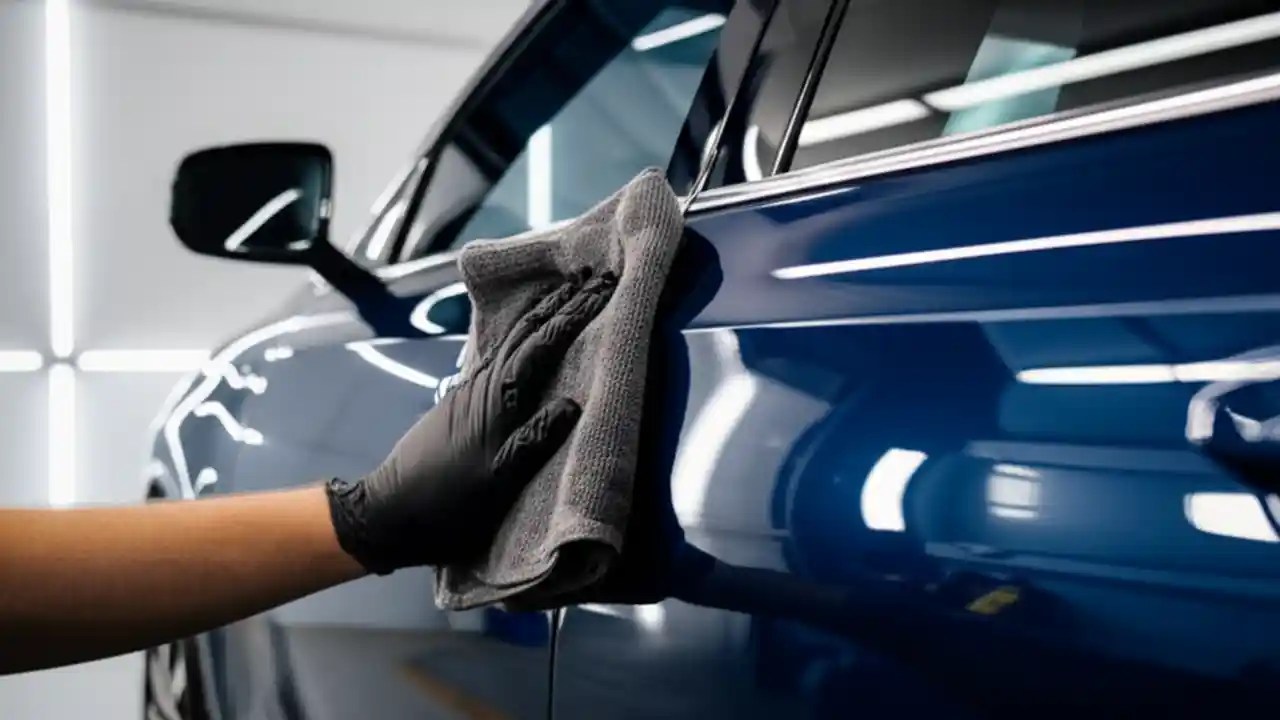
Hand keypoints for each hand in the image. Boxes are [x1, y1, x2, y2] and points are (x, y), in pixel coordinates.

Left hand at [326, 270, 616, 573]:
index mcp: (498, 400)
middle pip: (527, 330)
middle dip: (562, 302)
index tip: (604, 288)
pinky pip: (499, 352)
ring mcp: (470, 389)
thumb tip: (574, 404)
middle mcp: (484, 384)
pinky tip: (524, 333)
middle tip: (593, 277)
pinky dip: (520, 334)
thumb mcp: (498, 482)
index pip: (543, 345)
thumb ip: (535, 442)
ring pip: (511, 337)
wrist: (390, 511)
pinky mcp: (461, 400)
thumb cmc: (449, 504)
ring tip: (565, 292)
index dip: (575, 315)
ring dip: (540, 312)